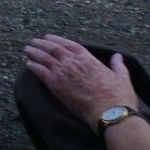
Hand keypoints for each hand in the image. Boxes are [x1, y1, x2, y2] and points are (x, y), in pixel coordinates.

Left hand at [22, 36, 137, 127]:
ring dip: (34, 52)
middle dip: (42, 44)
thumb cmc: (118, 97)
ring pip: (44, 58)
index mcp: (88, 59)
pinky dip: (33, 66)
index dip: (57, 39)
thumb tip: (118, 56)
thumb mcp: (122, 78)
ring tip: (27, 49)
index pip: (69, 44)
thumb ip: (118, 66)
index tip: (48, 37)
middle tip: (33, 42)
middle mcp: (73, 62)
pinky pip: (40, 72)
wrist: (110, 112)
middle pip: (53, 49)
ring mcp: (63, 72)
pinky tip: (27, 64)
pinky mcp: (56, 85)